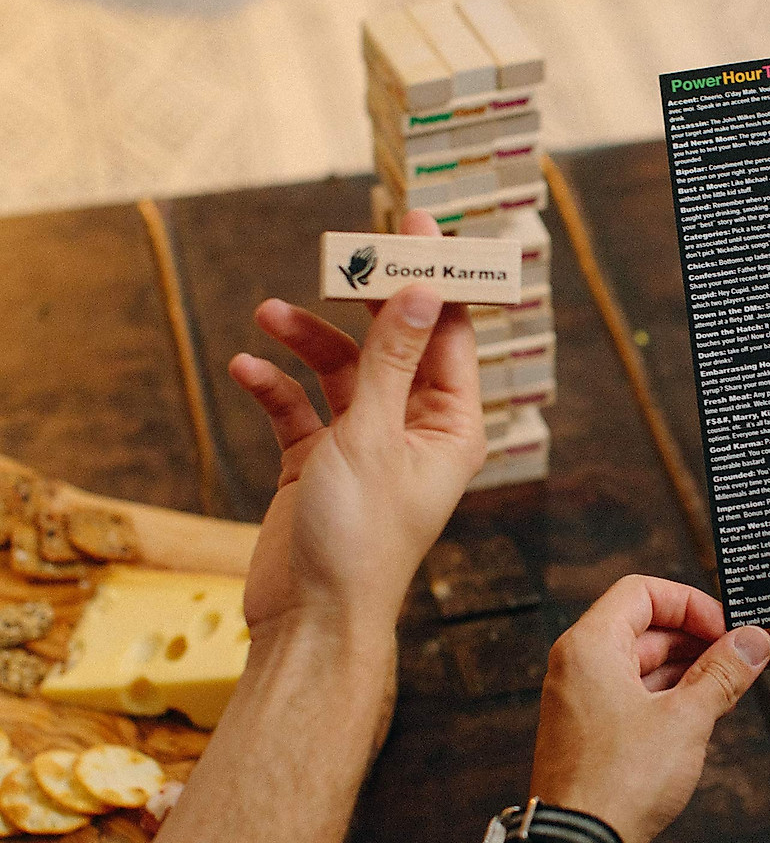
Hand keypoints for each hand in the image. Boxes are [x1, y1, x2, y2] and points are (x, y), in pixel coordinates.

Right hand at [228, 210, 485, 646]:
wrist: (309, 620)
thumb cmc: (358, 537)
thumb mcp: (374, 434)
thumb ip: (392, 358)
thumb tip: (422, 288)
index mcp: (451, 425)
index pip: (449, 332)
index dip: (433, 276)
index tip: (411, 222)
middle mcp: (415, 429)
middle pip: (395, 342)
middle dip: (365, 300)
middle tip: (340, 254)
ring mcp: (366, 444)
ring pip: (342, 369)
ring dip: (308, 340)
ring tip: (268, 315)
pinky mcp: (320, 462)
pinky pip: (300, 408)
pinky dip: (276, 386)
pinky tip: (245, 368)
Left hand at [530, 575, 769, 842]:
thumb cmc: (619, 780)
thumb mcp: (686, 718)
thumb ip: (722, 673)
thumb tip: (753, 641)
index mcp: (590, 645)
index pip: (642, 592)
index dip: (689, 602)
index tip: (725, 626)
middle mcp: (578, 664)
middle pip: (641, 626)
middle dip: (693, 637)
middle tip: (738, 656)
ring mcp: (580, 698)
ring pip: (638, 663)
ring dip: (684, 667)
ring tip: (728, 685)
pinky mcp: (588, 730)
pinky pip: (630, 693)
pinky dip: (665, 694)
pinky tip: (700, 711)